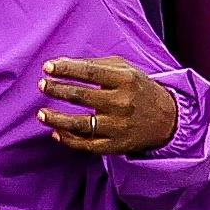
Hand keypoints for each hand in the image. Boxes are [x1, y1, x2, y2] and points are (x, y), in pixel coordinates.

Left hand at [34, 55, 183, 154]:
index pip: (89, 72)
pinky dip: (68, 140)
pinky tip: (56, 132)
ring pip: (80, 124)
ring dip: (56, 118)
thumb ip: (95, 66)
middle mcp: (122, 103)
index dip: (65, 69)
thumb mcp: (125, 70)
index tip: (48, 67)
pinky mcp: (117, 145)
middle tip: (43, 85)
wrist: (168, 119)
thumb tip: (60, 64)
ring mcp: (119, 126)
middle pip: (81, 96)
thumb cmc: (139, 89)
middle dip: (57, 90)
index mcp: (125, 80)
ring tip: (41, 114)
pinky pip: (87, 145)